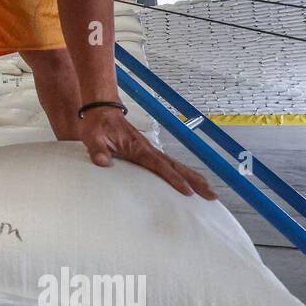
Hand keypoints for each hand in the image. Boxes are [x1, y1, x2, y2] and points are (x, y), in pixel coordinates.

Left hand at [80, 107, 216, 198]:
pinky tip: (187, 181)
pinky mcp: (146, 152)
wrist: (101, 110)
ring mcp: (149, 150)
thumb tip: (103, 163)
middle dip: (196, 180)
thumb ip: (98, 151)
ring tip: (209, 190)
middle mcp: (149, 150)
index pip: (161, 166)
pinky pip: (168, 165)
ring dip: (193, 177)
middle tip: (212, 195)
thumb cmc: (98, 125)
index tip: (188, 191)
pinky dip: (180, 173)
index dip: (174, 180)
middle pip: (177, 167)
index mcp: (139, 149)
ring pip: (176, 166)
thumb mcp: (93, 138)